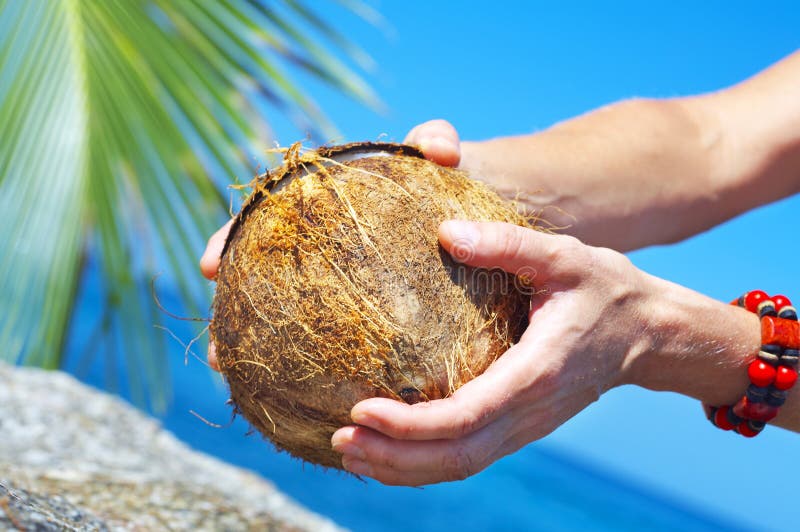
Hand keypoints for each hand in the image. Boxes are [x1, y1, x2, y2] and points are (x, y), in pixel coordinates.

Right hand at [201, 120, 461, 370]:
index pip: (267, 218)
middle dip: (238, 318)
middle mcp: (326, 246)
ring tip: (252, 391)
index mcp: (326, 203)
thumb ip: (436, 143)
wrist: (470, 205)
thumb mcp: (443, 158)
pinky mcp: (372, 314)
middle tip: (219, 353)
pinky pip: (341, 342)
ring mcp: (345, 283)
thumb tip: (437, 148)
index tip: (210, 266)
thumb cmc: (445, 179)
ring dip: (268, 355)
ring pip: (294, 320)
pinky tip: (320, 404)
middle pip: (267, 280)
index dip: (233, 239)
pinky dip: (325, 369)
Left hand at [331, 221, 660, 485]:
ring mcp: (526, 426)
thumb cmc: (607, 291)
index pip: (466, 417)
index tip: (361, 411)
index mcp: (537, 373)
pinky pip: (468, 453)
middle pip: (456, 457)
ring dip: (403, 467)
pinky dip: (425, 460)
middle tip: (339, 441)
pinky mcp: (521, 424)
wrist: (651, 334)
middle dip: (394, 458)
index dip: (411, 425)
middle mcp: (530, 412)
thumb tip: (447, 232)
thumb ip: (509, 243)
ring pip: (460, 464)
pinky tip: (390, 446)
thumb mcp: (566, 257)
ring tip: (349, 452)